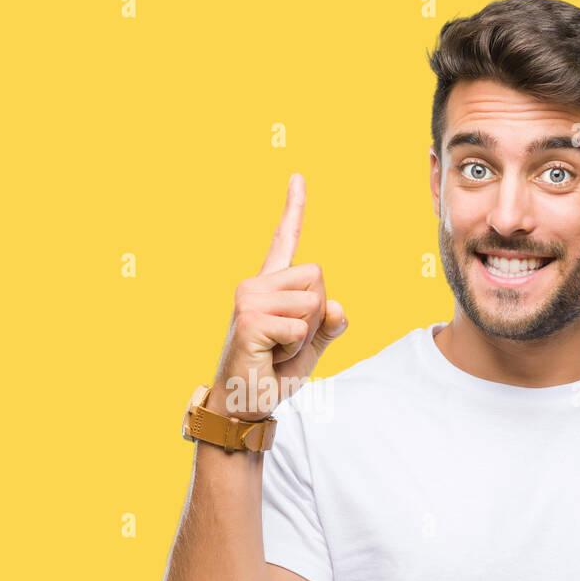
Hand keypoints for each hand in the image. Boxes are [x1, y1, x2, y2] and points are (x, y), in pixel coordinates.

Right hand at [210, 174, 347, 419]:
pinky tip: (269, 355)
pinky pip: (298, 326)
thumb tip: (335, 307)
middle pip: (318, 274)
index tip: (298, 176)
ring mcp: (249, 298)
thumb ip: (328, 324)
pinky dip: (294, 347)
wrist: (244, 403)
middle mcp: (255, 283)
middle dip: (316, 313)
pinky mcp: (250, 318)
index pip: (284, 239)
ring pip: (312, 301)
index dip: (294, 208)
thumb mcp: (310, 347)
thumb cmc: (273, 373)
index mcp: (270, 285)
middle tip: (288, 340)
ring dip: (305, 333)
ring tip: (277, 348)